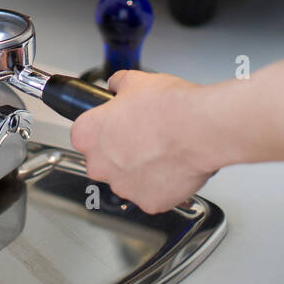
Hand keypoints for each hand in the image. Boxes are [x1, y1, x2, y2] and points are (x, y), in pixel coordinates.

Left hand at [69, 70, 215, 214]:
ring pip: (126, 179)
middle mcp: (100, 166)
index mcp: (89, 135)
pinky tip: (172, 165)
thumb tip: (117, 86)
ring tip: (162, 149)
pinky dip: (160, 183)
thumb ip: (118, 84)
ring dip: (139, 168)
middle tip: (142, 135)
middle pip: (103, 160)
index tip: (115, 124)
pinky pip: (151, 193)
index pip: (84, 134)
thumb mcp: (135, 80)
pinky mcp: (149, 203)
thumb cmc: (168, 107)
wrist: (199, 128)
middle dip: (119, 151)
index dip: (103, 127)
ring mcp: (124, 188)